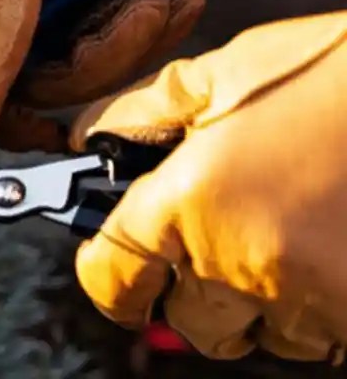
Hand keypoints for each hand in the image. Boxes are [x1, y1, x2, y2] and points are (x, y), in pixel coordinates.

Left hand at [69, 11, 346, 362]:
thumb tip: (86, 139)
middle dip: (193, 286)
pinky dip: (319, 306)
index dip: (107, 273)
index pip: (110, 277)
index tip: (117, 265)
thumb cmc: (337, 69)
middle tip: (221, 234)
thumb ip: (145, 111)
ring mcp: (314, 296)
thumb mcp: (230, 69)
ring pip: (262, 334)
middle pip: (187, 322)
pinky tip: (331, 241)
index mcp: (192, 198)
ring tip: (294, 226)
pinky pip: (322, 338)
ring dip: (264, 298)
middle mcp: (245, 259)